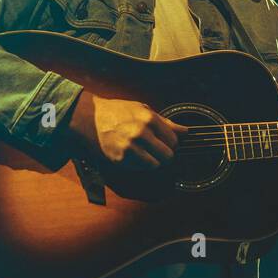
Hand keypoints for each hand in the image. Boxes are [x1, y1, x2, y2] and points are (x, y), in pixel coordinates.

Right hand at [67, 90, 188, 169]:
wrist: (91, 117)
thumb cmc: (118, 111)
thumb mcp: (143, 109)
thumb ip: (165, 122)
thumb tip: (185, 131)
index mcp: (148, 119)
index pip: (174, 140)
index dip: (173, 143)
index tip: (168, 142)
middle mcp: (140, 134)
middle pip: (168, 155)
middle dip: (166, 154)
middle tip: (160, 150)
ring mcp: (130, 148)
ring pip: (156, 165)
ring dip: (155, 161)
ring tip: (148, 153)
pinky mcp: (120, 159)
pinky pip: (141, 168)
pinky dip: (142, 164)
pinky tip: (136, 154)